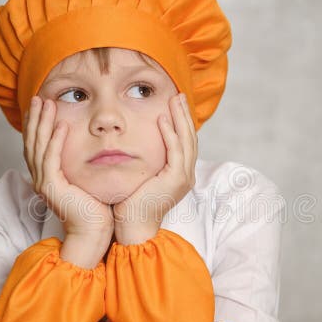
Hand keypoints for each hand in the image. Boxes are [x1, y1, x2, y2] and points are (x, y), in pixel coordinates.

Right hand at [23, 96, 114, 241]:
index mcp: (47, 177)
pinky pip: (51, 159)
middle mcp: (41, 178)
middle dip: (35, 118)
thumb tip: (92, 147)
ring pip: (39, 146)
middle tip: (38, 97)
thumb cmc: (95, 208)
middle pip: (32, 142)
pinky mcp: (51, 188)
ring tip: (47, 103)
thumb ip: (82, 164)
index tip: (42, 105)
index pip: (37, 145)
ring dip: (43, 123)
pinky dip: (55, 141)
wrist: (93, 232)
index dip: (37, 124)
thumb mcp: (86, 179)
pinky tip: (61, 125)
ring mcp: (44, 183)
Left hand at [112, 92, 196, 244]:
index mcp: (179, 174)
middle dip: (184, 115)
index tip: (175, 104)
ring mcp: (183, 178)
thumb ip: (145, 161)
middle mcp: (186, 175)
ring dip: (180, 118)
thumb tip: (133, 143)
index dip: (182, 122)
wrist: (133, 226)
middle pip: (190, 138)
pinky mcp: (175, 180)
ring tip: (174, 100)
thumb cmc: (131, 204)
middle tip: (179, 95)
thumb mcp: (141, 176)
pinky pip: (175, 151)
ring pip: (186, 141)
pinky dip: (170, 133)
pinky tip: (163, 119)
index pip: (185, 142)